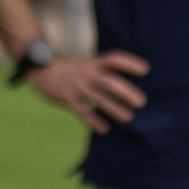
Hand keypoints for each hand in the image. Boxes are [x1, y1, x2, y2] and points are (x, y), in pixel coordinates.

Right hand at [28, 49, 149, 132]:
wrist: (43, 71)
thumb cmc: (74, 71)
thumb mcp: (89, 65)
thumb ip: (106, 72)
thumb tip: (132, 88)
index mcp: (95, 63)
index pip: (114, 59)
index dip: (129, 63)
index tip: (146, 70)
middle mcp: (88, 73)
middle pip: (109, 81)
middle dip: (126, 91)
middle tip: (142, 102)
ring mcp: (78, 87)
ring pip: (98, 98)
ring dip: (114, 108)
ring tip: (129, 118)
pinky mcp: (68, 99)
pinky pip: (82, 111)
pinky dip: (93, 121)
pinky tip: (105, 129)